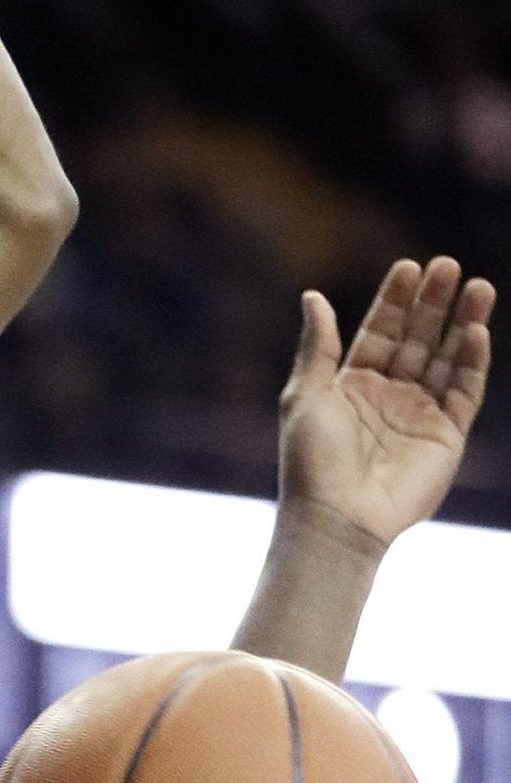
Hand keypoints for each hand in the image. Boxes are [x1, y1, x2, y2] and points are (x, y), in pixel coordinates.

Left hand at [278, 257, 493, 550]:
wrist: (337, 516)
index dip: (395, 299)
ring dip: (462, 322)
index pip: (380, 331)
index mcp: (352, 384)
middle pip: (418, 338)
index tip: (409, 266)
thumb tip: (312, 295)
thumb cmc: (311, 460)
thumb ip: (317, 345)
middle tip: (448, 266)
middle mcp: (389, 395)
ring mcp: (420, 413)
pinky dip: (472, 361)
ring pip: (447, 358)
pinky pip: (464, 391)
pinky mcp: (446, 435)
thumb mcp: (305, 394)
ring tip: (478, 286)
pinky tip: (476, 331)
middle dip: (434, 302)